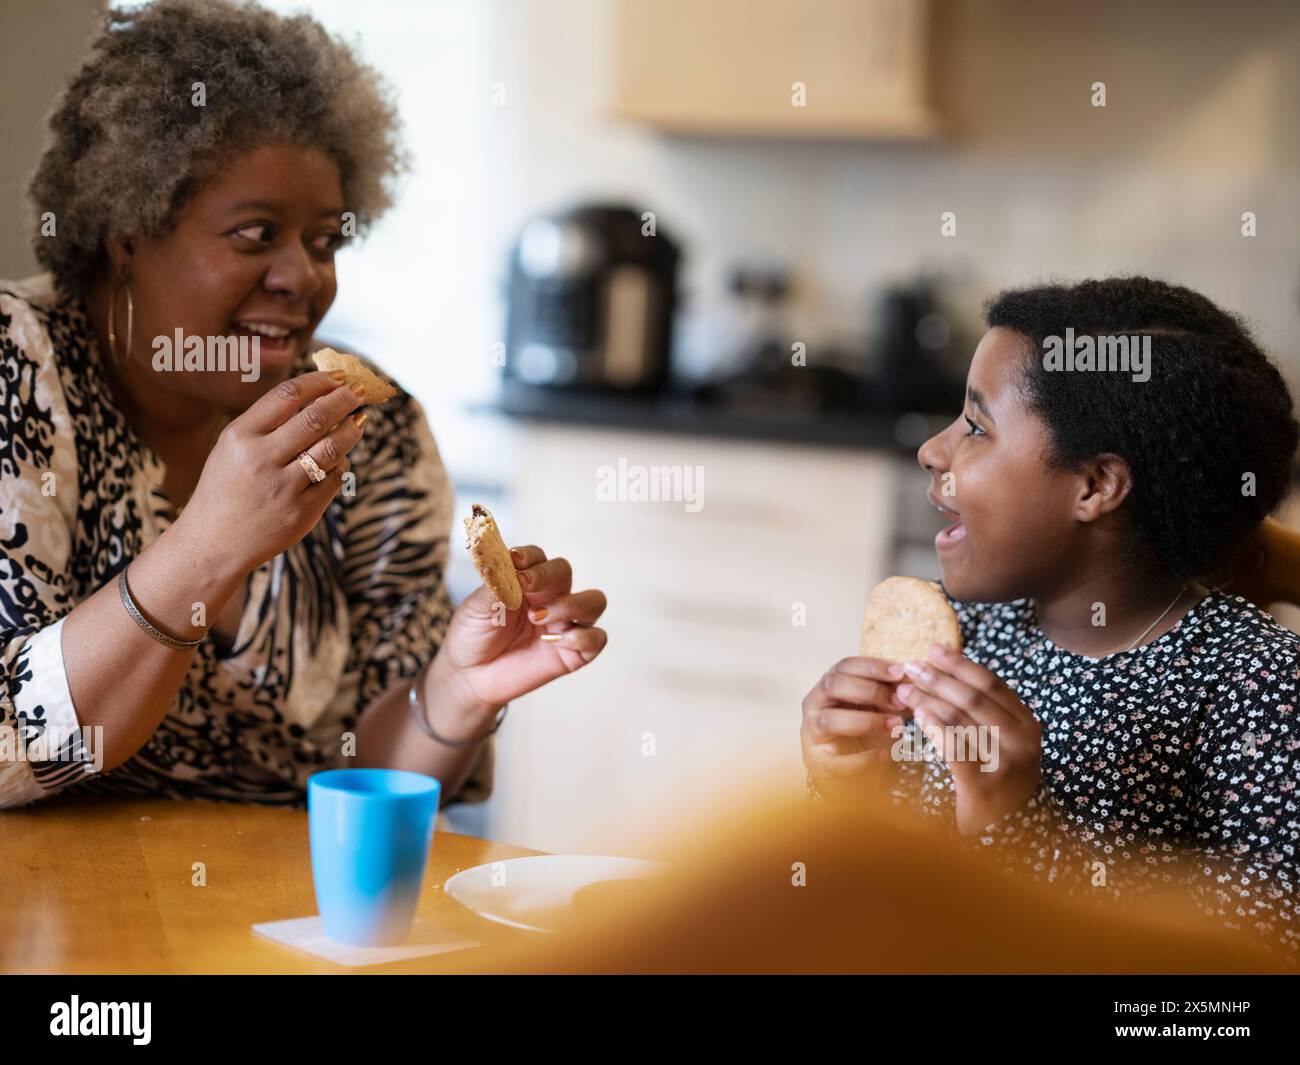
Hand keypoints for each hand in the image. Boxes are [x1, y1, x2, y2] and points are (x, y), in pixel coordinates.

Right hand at [174, 371, 366, 578]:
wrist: (213, 543)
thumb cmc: (226, 487)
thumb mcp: (231, 447)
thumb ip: (267, 421)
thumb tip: (319, 393)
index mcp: (240, 436)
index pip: (287, 395)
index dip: (319, 381)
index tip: (340, 376)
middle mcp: (261, 459)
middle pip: (316, 418)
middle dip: (345, 399)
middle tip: (361, 391)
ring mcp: (282, 488)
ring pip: (332, 448)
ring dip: (351, 430)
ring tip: (358, 420)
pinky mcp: (301, 513)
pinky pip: (334, 479)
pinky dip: (342, 464)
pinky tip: (341, 457)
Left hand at [434, 544, 607, 714]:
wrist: (469, 677)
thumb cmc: (473, 637)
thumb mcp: (475, 608)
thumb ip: (494, 585)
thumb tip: (507, 563)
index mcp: (526, 582)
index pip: (538, 558)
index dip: (529, 556)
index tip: (513, 562)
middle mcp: (550, 599)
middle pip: (565, 572)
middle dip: (547, 575)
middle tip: (524, 585)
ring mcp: (565, 625)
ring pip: (594, 601)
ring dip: (570, 604)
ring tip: (537, 618)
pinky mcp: (574, 653)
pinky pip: (597, 638)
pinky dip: (581, 637)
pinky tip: (550, 642)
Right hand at [800, 657, 908, 790]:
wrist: (855, 770)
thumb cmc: (867, 731)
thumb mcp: (879, 708)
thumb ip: (890, 693)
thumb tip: (911, 680)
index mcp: (829, 684)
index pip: (846, 666)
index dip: (872, 666)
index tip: (901, 672)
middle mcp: (815, 703)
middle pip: (834, 685)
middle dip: (869, 690)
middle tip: (900, 701)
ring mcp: (812, 732)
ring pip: (829, 720)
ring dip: (866, 721)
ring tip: (896, 725)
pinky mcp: (818, 762)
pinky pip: (836, 761)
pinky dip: (862, 759)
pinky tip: (883, 756)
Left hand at [896, 644, 1041, 835]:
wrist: (1008, 831)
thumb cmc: (996, 776)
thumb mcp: (1000, 738)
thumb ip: (980, 708)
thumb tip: (943, 666)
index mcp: (1027, 723)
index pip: (991, 683)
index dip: (959, 664)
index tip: (932, 648)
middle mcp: (1023, 741)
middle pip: (974, 699)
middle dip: (938, 679)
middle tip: (910, 667)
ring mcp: (1007, 765)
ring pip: (963, 721)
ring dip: (929, 700)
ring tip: (905, 689)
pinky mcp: (985, 788)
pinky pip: (956, 751)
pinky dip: (936, 728)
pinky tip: (918, 716)